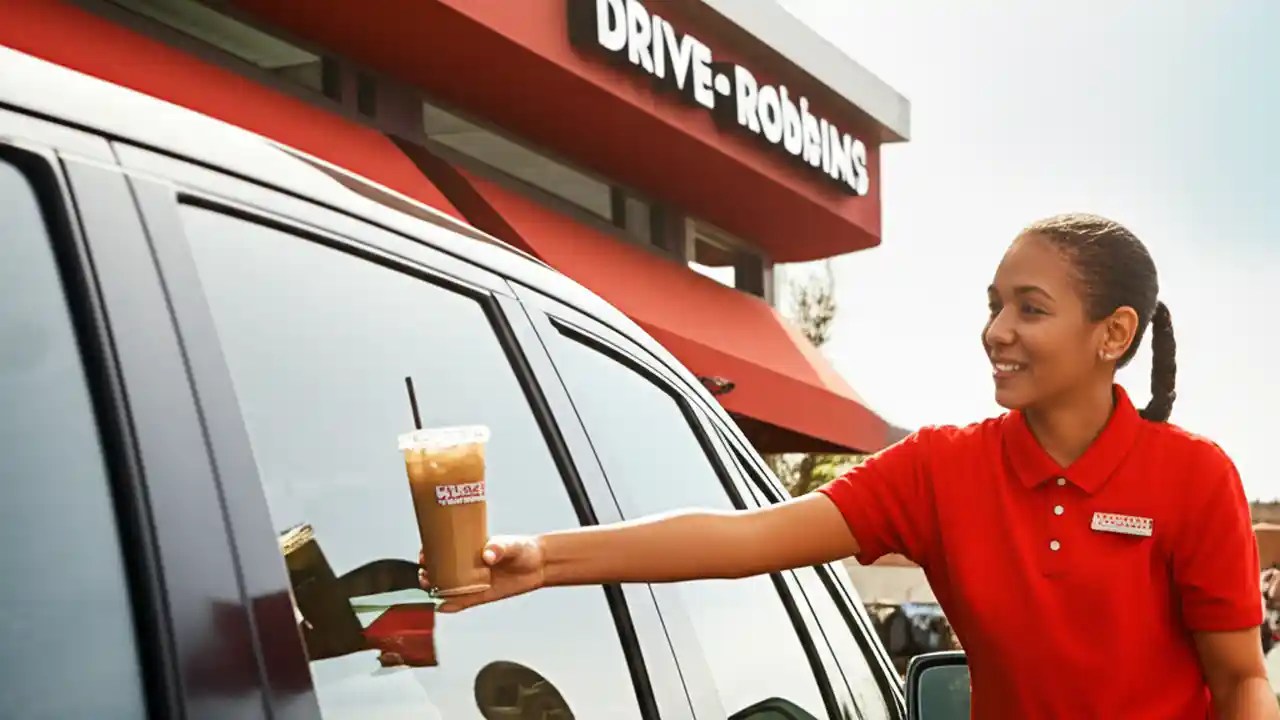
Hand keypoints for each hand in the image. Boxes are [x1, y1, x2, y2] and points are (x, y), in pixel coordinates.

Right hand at [418, 535, 545, 611]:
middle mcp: (468, 564)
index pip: (445, 548)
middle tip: (425, 573)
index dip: (430, 551)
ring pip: (447, 586)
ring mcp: (473, 580)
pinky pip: (462, 602)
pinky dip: (451, 605)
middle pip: (440, 569)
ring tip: (431, 588)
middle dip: (428, 572)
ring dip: (435, 588)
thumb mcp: (512, 545)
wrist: (540, 565)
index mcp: (471, 548)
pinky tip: (442, 607)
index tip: (424, 553)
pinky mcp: (481, 595)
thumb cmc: (524, 549)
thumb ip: (500, 548)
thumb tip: (487, 555)